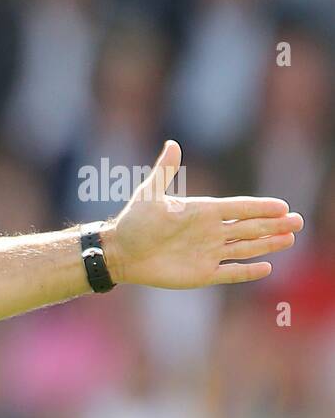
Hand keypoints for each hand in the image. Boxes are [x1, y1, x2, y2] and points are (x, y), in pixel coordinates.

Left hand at [105, 140, 303, 288]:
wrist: (119, 252)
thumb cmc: (133, 222)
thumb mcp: (149, 194)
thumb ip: (164, 171)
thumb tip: (172, 144)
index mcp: (202, 211)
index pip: (239, 208)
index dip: (261, 208)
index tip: (283, 206)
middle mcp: (210, 232)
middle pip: (249, 228)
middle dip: (274, 225)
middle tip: (298, 222)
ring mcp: (207, 253)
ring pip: (245, 248)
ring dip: (267, 245)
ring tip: (290, 239)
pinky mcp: (201, 274)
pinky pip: (229, 272)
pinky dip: (247, 272)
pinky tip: (266, 268)